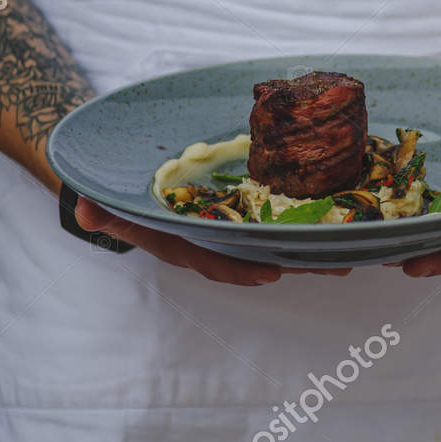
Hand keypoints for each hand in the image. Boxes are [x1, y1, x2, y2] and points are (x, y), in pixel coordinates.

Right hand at [74, 197, 352, 284]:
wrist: (126, 168)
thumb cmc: (120, 189)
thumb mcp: (105, 197)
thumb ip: (101, 207)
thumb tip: (85, 211)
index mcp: (185, 243)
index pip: (216, 262)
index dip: (241, 271)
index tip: (271, 273)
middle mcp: (215, 238)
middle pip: (261, 255)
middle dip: (298, 261)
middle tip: (338, 266)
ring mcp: (235, 223)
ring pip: (279, 237)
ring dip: (315, 243)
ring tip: (355, 245)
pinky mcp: (250, 202)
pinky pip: (283, 213)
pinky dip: (312, 215)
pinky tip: (345, 211)